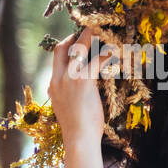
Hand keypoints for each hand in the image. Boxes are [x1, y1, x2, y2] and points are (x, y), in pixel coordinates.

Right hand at [48, 29, 109, 146]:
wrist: (78, 139)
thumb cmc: (78, 129)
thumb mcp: (68, 108)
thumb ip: (70, 95)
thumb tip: (81, 90)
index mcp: (53, 85)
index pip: (56, 59)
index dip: (65, 47)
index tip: (75, 39)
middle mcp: (57, 79)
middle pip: (61, 49)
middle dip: (74, 37)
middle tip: (87, 29)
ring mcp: (68, 79)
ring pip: (77, 50)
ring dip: (90, 38)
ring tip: (101, 30)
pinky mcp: (82, 82)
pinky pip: (95, 62)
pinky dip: (105, 54)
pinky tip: (114, 50)